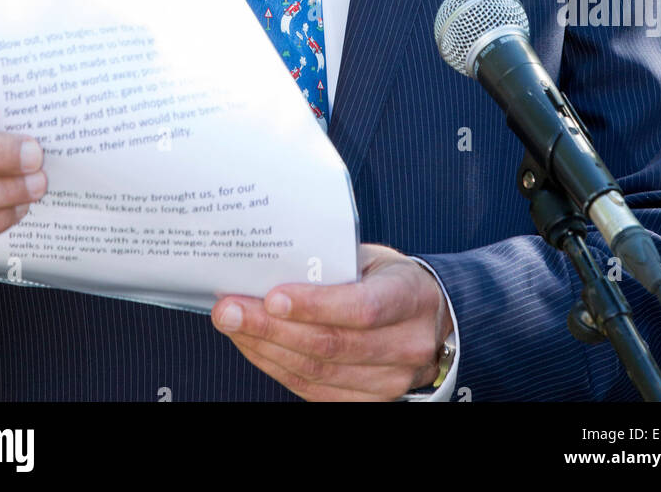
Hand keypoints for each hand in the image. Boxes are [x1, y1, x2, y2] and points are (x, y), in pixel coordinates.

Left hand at [210, 242, 453, 401]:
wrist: (431, 319)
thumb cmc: (391, 279)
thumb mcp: (374, 258)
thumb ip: (334, 263)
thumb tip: (270, 264)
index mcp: (411, 298)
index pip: (362, 308)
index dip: (315, 305)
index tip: (272, 296)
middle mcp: (406, 346)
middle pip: (331, 346)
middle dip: (272, 328)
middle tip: (228, 309)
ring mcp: (390, 382)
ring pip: (318, 373)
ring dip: (266, 349)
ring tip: (232, 325)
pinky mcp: (369, 401)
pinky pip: (314, 391)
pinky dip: (277, 367)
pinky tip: (254, 346)